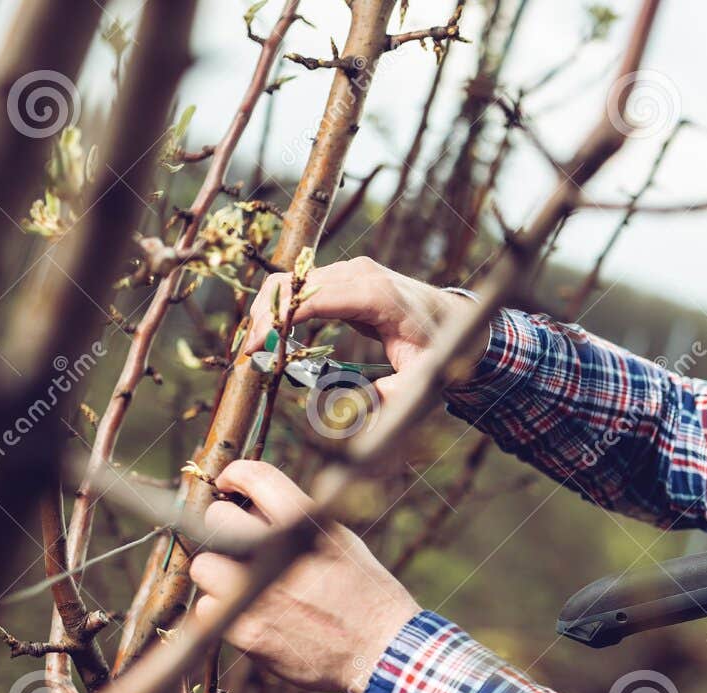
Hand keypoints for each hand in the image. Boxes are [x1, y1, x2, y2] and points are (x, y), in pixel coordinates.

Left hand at [189, 460, 420, 692]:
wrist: (381, 651)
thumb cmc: (365, 594)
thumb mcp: (342, 541)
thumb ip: (297, 521)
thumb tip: (249, 504)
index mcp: (308, 524)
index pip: (255, 476)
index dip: (236, 474)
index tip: (230, 483)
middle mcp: (279, 553)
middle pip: (217, 518)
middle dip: (225, 527)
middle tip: (240, 544)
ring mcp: (257, 593)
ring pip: (205, 566)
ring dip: (220, 574)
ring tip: (247, 587)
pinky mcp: (245, 631)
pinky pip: (208, 610)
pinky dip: (225, 613)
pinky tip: (253, 616)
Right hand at [237, 255, 489, 406]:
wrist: (457, 320)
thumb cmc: (442, 347)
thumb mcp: (425, 377)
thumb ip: (395, 394)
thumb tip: (357, 407)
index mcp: (376, 293)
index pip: (313, 299)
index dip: (279, 322)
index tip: (256, 350)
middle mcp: (359, 273)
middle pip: (294, 286)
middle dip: (265, 320)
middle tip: (249, 357)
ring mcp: (351, 271)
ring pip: (292, 283)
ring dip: (269, 313)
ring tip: (257, 350)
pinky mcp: (345, 277)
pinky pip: (302, 288)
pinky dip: (282, 308)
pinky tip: (274, 337)